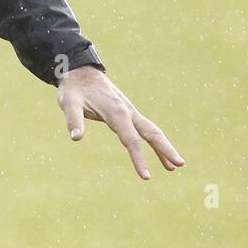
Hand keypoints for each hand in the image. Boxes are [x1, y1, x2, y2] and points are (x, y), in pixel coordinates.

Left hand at [57, 65, 183, 179]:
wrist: (79, 71)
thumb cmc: (73, 88)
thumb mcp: (68, 103)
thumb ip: (73, 120)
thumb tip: (76, 138)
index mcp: (115, 112)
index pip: (130, 139)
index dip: (139, 158)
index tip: (146, 176)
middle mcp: (127, 111)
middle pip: (151, 133)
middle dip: (165, 150)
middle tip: (179, 165)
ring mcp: (129, 111)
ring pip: (152, 130)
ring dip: (163, 147)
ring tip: (175, 166)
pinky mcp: (127, 111)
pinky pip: (144, 128)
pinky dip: (153, 140)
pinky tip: (159, 154)